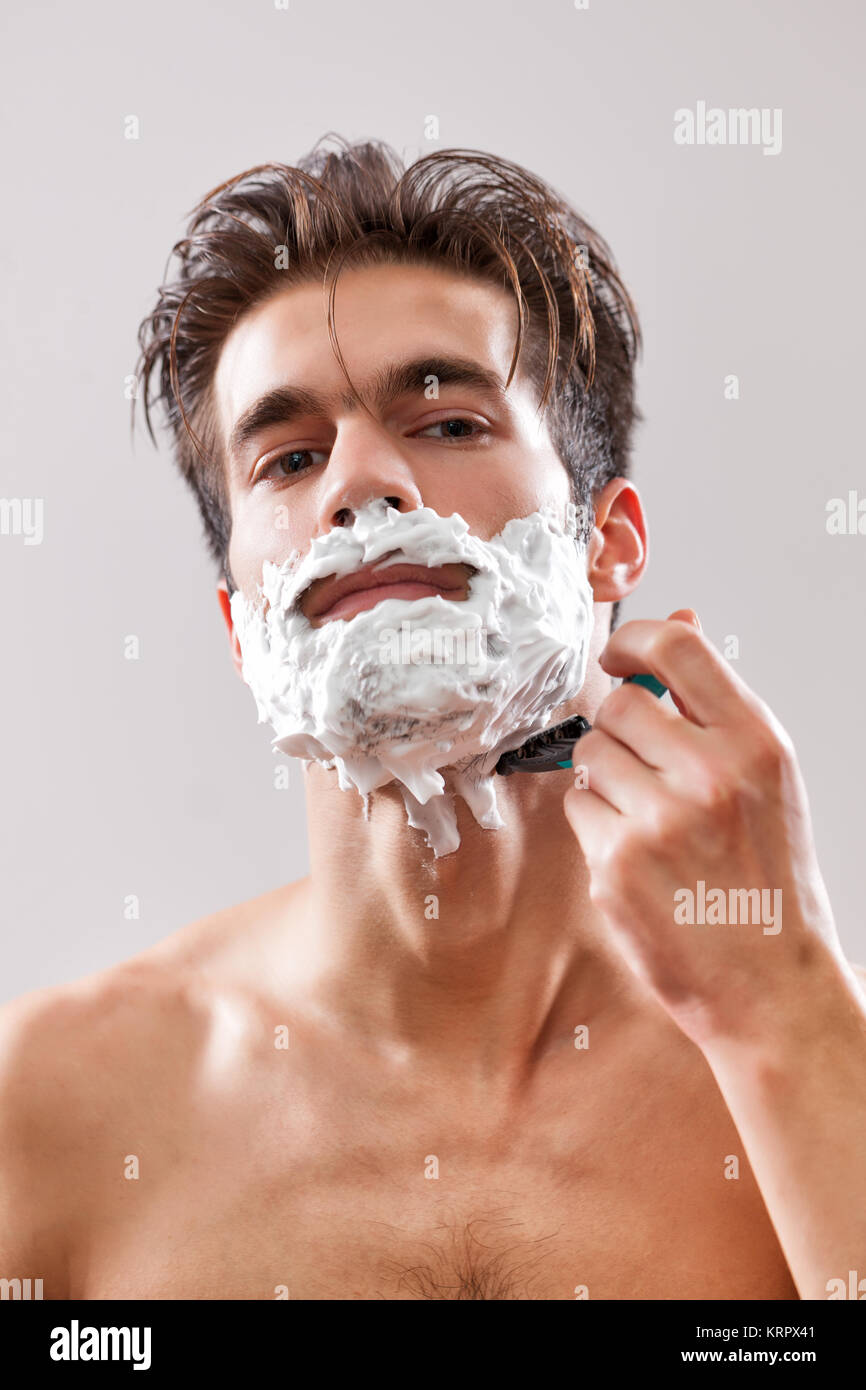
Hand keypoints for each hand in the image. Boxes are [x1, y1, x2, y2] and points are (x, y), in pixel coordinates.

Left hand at [563, 609, 842, 1046]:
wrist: (771, 980)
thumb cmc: (769, 877)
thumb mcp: (767, 776)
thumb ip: (716, 701)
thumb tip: (681, 619)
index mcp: (754, 743)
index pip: (675, 649)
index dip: (633, 641)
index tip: (620, 656)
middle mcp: (707, 775)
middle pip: (616, 704)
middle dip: (618, 728)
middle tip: (643, 764)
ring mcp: (657, 821)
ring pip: (590, 756)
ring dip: (606, 779)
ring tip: (650, 819)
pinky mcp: (616, 864)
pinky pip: (578, 809)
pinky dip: (597, 826)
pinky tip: (639, 857)